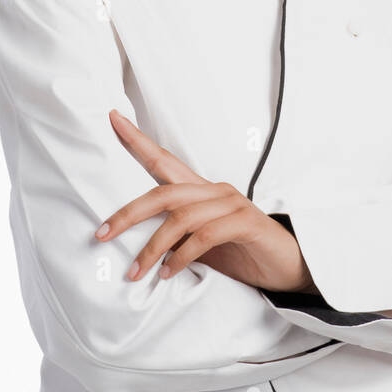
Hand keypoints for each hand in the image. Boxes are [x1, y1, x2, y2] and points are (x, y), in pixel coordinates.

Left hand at [95, 110, 313, 291]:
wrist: (288, 268)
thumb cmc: (240, 254)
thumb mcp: (199, 246)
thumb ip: (174, 238)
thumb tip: (132, 249)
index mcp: (201, 190)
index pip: (163, 160)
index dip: (137, 140)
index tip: (112, 119)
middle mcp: (215, 190)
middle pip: (163, 191)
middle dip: (128, 213)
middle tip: (102, 234)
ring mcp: (232, 204)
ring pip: (181, 217)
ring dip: (153, 247)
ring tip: (136, 272)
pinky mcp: (246, 223)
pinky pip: (206, 235)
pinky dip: (182, 256)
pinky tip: (169, 273)